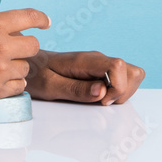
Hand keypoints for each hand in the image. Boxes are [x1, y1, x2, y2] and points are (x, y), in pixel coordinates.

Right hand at [0, 0, 50, 100]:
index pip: (30, 18)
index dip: (41, 18)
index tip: (44, 21)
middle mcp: (0, 48)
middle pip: (32, 45)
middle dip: (24, 41)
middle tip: (11, 42)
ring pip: (26, 67)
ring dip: (17, 62)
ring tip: (0, 59)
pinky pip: (18, 87)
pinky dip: (13, 81)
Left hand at [25, 49, 144, 104]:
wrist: (29, 65)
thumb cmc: (36, 75)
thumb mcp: (50, 87)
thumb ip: (76, 90)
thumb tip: (102, 92)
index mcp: (85, 60)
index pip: (119, 66)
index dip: (118, 87)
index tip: (102, 100)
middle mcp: (98, 59)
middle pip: (132, 72)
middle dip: (123, 93)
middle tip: (100, 102)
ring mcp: (101, 64)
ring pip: (131, 76)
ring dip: (122, 94)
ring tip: (99, 100)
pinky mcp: (101, 71)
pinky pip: (122, 81)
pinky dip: (117, 93)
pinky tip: (99, 98)